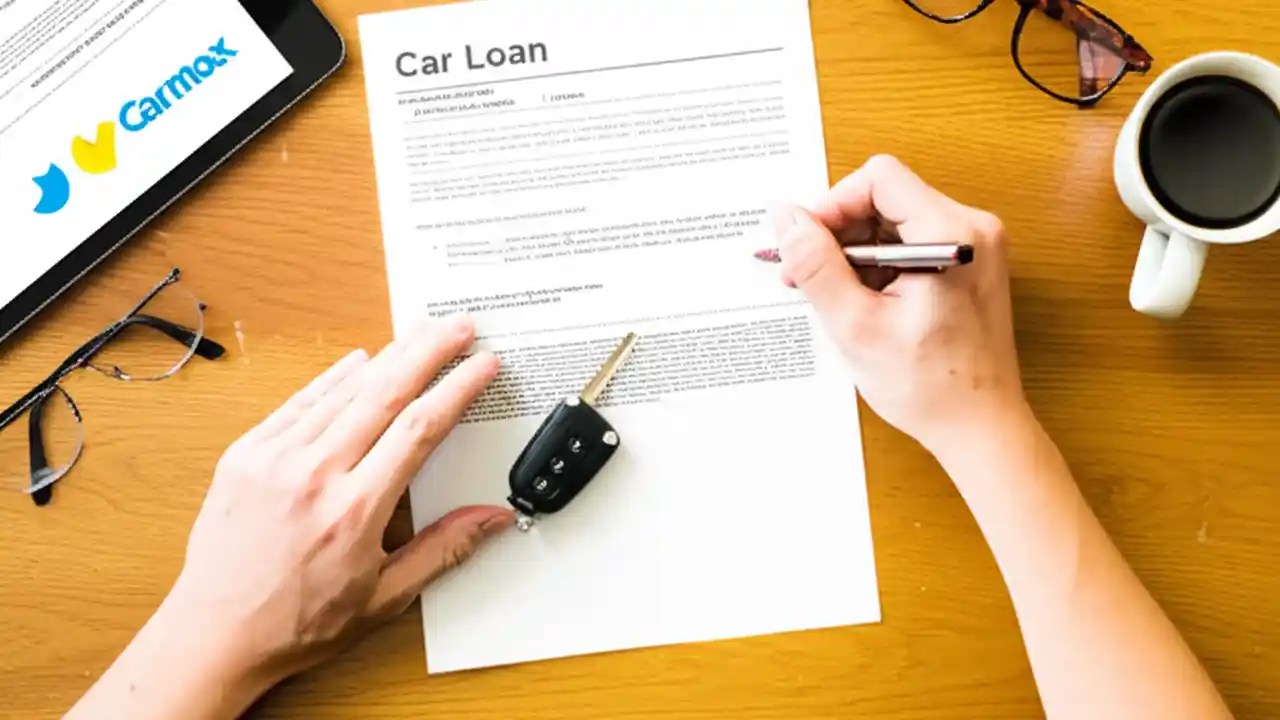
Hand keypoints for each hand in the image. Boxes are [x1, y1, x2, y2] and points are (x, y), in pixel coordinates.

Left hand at [171, 315, 511, 685]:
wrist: (215, 634)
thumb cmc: (296, 623)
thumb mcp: (384, 598)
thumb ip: (444, 550)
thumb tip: (492, 519)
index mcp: (355, 511)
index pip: (420, 429)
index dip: (457, 389)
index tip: (482, 365)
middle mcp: (315, 475)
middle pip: (385, 392)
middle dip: (429, 351)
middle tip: (458, 326)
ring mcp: (274, 460)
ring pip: (344, 390)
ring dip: (387, 357)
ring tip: (419, 334)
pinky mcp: (245, 456)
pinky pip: (298, 402)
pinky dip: (333, 378)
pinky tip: (359, 361)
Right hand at [775, 155, 1029, 458]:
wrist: (979, 428)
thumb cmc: (932, 387)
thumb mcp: (856, 325)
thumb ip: (816, 265)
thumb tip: (786, 219)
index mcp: (952, 235)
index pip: (879, 179)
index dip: (832, 206)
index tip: (805, 244)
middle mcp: (972, 229)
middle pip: (885, 197)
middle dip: (838, 233)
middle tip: (806, 277)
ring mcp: (973, 246)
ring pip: (893, 221)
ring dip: (855, 252)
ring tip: (836, 298)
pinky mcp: (968, 263)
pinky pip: (910, 242)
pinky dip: (878, 264)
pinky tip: (863, 302)